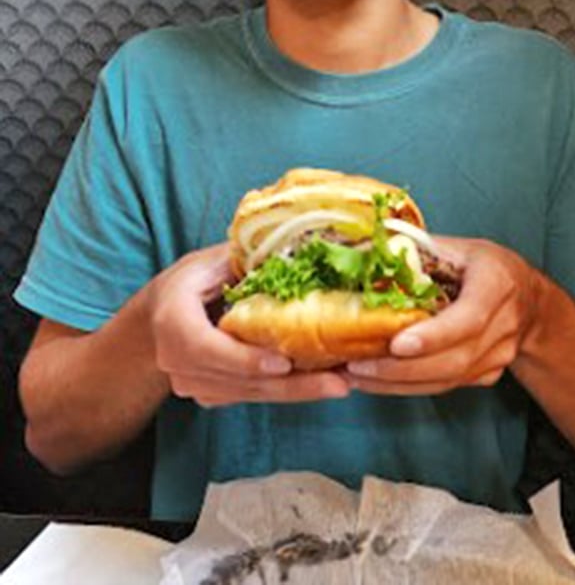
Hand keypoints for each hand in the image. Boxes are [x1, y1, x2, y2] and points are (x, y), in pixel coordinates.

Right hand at [148, 245, 348, 405]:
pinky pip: (250, 397)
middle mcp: (175, 360)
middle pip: (237, 380)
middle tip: (337, 383)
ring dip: (296, 392)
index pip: (206, 347)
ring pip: (249, 394)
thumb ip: (244, 260)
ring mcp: (190, 382)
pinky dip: (285, 392)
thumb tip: (297, 250)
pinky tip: (321, 384)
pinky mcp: (207, 395)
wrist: (158, 314)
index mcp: (173, 319)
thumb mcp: (212, 261)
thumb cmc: (190, 280)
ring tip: (341, 384)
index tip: (284, 363)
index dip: (244, 359)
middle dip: (290, 385)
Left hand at [342, 236, 540, 395]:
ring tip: (357, 377)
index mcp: (497, 282)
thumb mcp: (456, 247)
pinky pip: (447, 386)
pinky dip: (410, 387)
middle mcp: (505, 323)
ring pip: (449, 379)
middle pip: (456, 357)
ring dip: (400, 383)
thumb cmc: (482, 266)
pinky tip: (378, 382)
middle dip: (403, 367)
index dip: (434, 335)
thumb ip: (417, 251)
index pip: (469, 316)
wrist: (528, 298)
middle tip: (359, 367)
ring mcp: (500, 354)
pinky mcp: (489, 374)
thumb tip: (364, 253)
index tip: (397, 344)